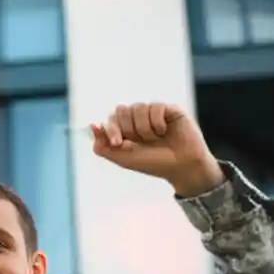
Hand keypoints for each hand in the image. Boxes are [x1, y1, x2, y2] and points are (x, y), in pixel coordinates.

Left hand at [89, 102, 223, 196]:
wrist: (181, 167)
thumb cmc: (153, 164)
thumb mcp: (123, 159)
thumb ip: (103, 147)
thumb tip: (92, 126)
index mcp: (127, 129)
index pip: (112, 118)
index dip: (112, 128)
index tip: (119, 143)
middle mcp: (139, 119)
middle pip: (122, 110)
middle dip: (128, 128)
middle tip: (139, 142)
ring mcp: (154, 113)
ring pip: (138, 107)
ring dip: (144, 128)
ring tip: (155, 139)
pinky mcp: (169, 109)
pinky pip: (155, 107)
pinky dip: (157, 123)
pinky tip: (164, 131)